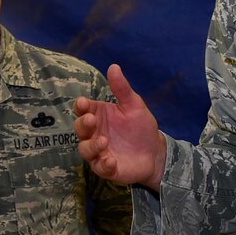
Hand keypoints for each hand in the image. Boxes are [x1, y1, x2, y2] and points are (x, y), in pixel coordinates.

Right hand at [74, 64, 166, 189]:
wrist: (155, 151)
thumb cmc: (141, 127)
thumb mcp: (134, 105)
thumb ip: (122, 89)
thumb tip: (114, 66)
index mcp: (98, 116)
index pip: (83, 110)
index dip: (81, 107)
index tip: (84, 103)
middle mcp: (94, 133)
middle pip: (80, 129)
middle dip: (83, 124)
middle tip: (92, 120)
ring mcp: (99, 152)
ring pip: (85, 150)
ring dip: (92, 146)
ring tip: (104, 141)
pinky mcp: (107, 168)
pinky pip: (99, 168)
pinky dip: (103, 164)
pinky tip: (111, 160)